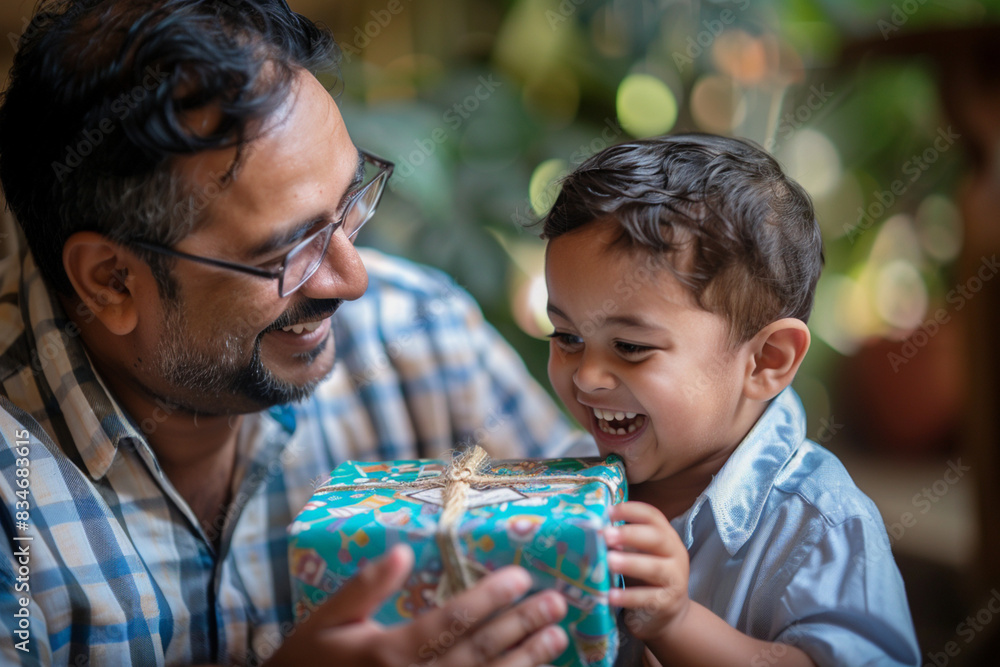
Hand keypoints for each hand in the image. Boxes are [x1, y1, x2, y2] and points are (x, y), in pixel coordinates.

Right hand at [266, 544, 568, 666]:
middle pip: (480, 652)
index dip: (491, 598)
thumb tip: (404, 552)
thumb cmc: (307, 663)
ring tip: (557, 638)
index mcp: (389, 652)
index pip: (453, 620)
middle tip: (556, 604)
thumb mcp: (325, 621)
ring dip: (526, 661)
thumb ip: (364, 586)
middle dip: (522, 626)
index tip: (522, 577)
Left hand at [605, 501, 689, 640]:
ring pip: (655, 568)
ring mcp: (675, 579)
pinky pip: (648, 598)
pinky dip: (628, 596)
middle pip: (657, 538)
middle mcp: (675, 554)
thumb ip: (623, 543)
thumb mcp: (639, 555)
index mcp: (666, 536)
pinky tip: (611, 595)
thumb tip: (596, 533)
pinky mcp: (668, 602)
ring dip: (630, 563)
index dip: (631, 511)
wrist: (669, 613)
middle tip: (606, 535)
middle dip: (630, 534)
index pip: (652, 516)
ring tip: (609, 561)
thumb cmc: (647, 576)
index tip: (609, 512)